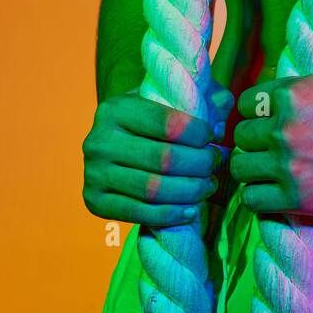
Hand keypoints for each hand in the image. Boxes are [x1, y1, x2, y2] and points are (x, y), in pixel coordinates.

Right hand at [82, 77, 234, 227]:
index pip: (167, 123)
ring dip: (190, 191)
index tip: (213, 137)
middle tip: (216, 163)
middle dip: (199, 164)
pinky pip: (138, 214)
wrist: (114, 143)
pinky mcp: (94, 201)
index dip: (198, 134)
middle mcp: (98, 140)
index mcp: (116, 109)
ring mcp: (93, 174)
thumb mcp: (173, 98)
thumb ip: (203, 97)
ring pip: (153, 190)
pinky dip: (170, 215)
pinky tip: (191, 210)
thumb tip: (220, 119)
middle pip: (163, 159)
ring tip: (208, 186)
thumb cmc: (152, 119)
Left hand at [231, 53, 312, 217]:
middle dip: (253, 144)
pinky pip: (253, 199)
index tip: (265, 125)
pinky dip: (261, 199)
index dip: (255, 114)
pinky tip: (276, 196)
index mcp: (292, 93)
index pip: (246, 103)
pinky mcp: (296, 197)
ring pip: (240, 169)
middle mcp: (283, 127)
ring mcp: (288, 163)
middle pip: (240, 138)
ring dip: (253, 173)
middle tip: (269, 153)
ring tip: (269, 176)